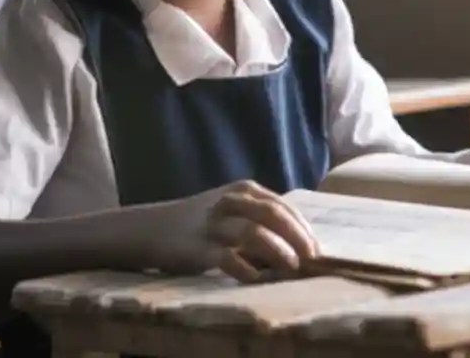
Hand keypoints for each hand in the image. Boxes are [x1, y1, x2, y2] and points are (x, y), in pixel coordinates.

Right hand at [139, 180, 318, 282]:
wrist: (152, 229)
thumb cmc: (203, 223)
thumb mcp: (233, 209)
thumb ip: (261, 220)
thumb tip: (300, 247)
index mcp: (244, 190)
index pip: (283, 207)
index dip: (303, 229)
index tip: (318, 250)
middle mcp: (230, 202)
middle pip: (273, 215)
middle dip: (297, 238)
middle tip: (311, 260)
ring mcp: (213, 224)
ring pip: (253, 233)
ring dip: (278, 251)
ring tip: (292, 268)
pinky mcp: (198, 248)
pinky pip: (227, 258)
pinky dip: (245, 269)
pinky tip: (257, 279)